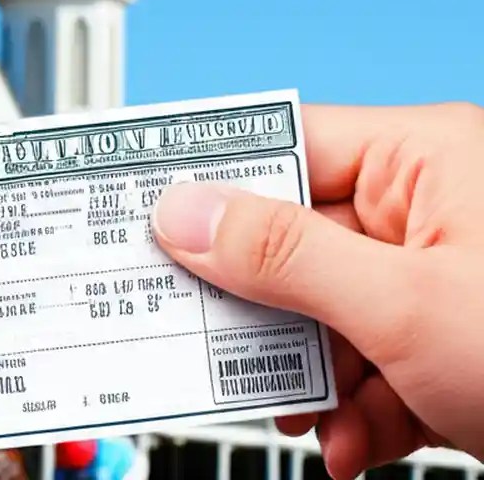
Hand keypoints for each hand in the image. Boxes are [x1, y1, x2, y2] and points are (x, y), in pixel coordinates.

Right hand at [151, 103, 483, 477]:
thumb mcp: (405, 305)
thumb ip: (282, 255)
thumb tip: (183, 213)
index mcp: (426, 161)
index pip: (284, 146)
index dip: (208, 182)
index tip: (139, 215)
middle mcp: (433, 208)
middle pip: (296, 240)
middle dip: (259, 310)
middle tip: (203, 340)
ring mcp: (445, 280)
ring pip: (329, 311)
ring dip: (306, 374)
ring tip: (302, 413)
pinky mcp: (454, 343)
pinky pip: (373, 360)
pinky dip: (356, 408)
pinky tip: (354, 443)